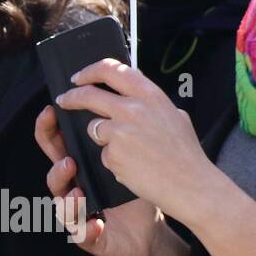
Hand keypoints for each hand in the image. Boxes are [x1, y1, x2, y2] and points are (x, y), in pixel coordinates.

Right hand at [35, 103, 160, 255]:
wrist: (149, 235)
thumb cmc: (136, 194)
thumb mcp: (129, 161)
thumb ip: (119, 137)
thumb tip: (119, 99)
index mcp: (81, 165)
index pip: (57, 142)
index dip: (49, 126)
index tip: (52, 109)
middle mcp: (74, 186)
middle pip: (52, 168)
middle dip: (54, 159)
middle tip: (67, 156)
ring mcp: (77, 211)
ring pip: (60, 200)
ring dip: (66, 190)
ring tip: (77, 187)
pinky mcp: (87, 235)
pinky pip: (80, 232)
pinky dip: (85, 228)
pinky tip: (96, 222)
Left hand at [51, 58, 223, 225]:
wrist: (192, 185)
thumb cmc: (186, 154)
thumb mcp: (174, 115)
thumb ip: (149, 103)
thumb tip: (131, 93)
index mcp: (150, 94)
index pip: (111, 69)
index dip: (90, 71)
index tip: (78, 78)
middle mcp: (133, 108)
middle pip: (89, 95)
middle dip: (71, 97)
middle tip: (63, 100)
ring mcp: (120, 131)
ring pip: (94, 128)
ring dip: (103, 139)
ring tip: (131, 152)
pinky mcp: (113, 153)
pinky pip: (104, 154)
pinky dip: (115, 161)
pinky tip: (135, 167)